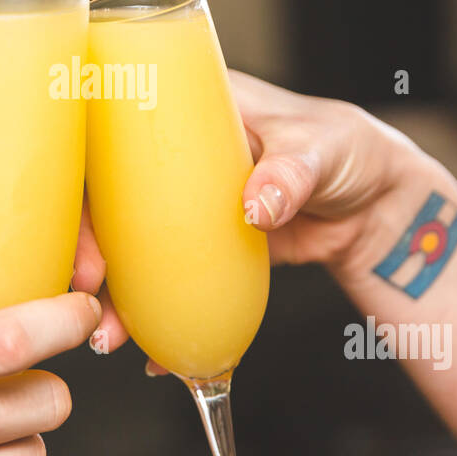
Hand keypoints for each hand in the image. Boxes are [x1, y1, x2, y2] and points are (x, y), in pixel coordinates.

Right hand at [76, 70, 418, 373]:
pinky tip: (154, 350)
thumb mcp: (320, 147)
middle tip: (87, 286)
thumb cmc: (349, 148)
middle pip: (105, 195)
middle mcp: (174, 152)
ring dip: (113, 290)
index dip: (80, 172)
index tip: (77, 221)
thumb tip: (254, 204)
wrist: (378, 208)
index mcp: (189, 105)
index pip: (110, 128)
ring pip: (128, 243)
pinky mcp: (203, 246)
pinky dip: (156, 314)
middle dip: (85, 244)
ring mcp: (183, 204)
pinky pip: (166, 278)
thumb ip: (289, 173)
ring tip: (109, 335)